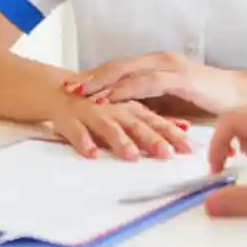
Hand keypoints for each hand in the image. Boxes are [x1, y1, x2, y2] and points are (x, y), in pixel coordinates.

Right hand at [46, 91, 192, 160]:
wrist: (59, 92)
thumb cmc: (98, 106)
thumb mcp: (129, 110)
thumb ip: (154, 121)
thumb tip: (185, 128)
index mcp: (130, 107)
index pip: (155, 121)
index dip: (172, 134)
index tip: (188, 149)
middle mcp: (114, 109)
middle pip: (136, 123)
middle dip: (151, 138)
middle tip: (166, 154)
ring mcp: (91, 113)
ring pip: (108, 126)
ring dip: (120, 140)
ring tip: (131, 155)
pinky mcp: (69, 119)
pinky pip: (76, 131)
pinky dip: (84, 141)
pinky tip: (91, 153)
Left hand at [66, 52, 246, 113]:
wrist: (243, 96)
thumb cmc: (210, 100)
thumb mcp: (173, 101)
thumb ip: (152, 101)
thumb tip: (127, 112)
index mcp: (157, 64)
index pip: (119, 67)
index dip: (95, 75)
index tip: (73, 84)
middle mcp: (161, 60)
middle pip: (117, 65)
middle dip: (91, 76)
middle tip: (67, 87)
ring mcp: (170, 66)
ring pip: (127, 71)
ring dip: (102, 82)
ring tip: (82, 93)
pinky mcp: (181, 78)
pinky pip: (147, 83)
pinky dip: (126, 89)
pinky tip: (110, 98)